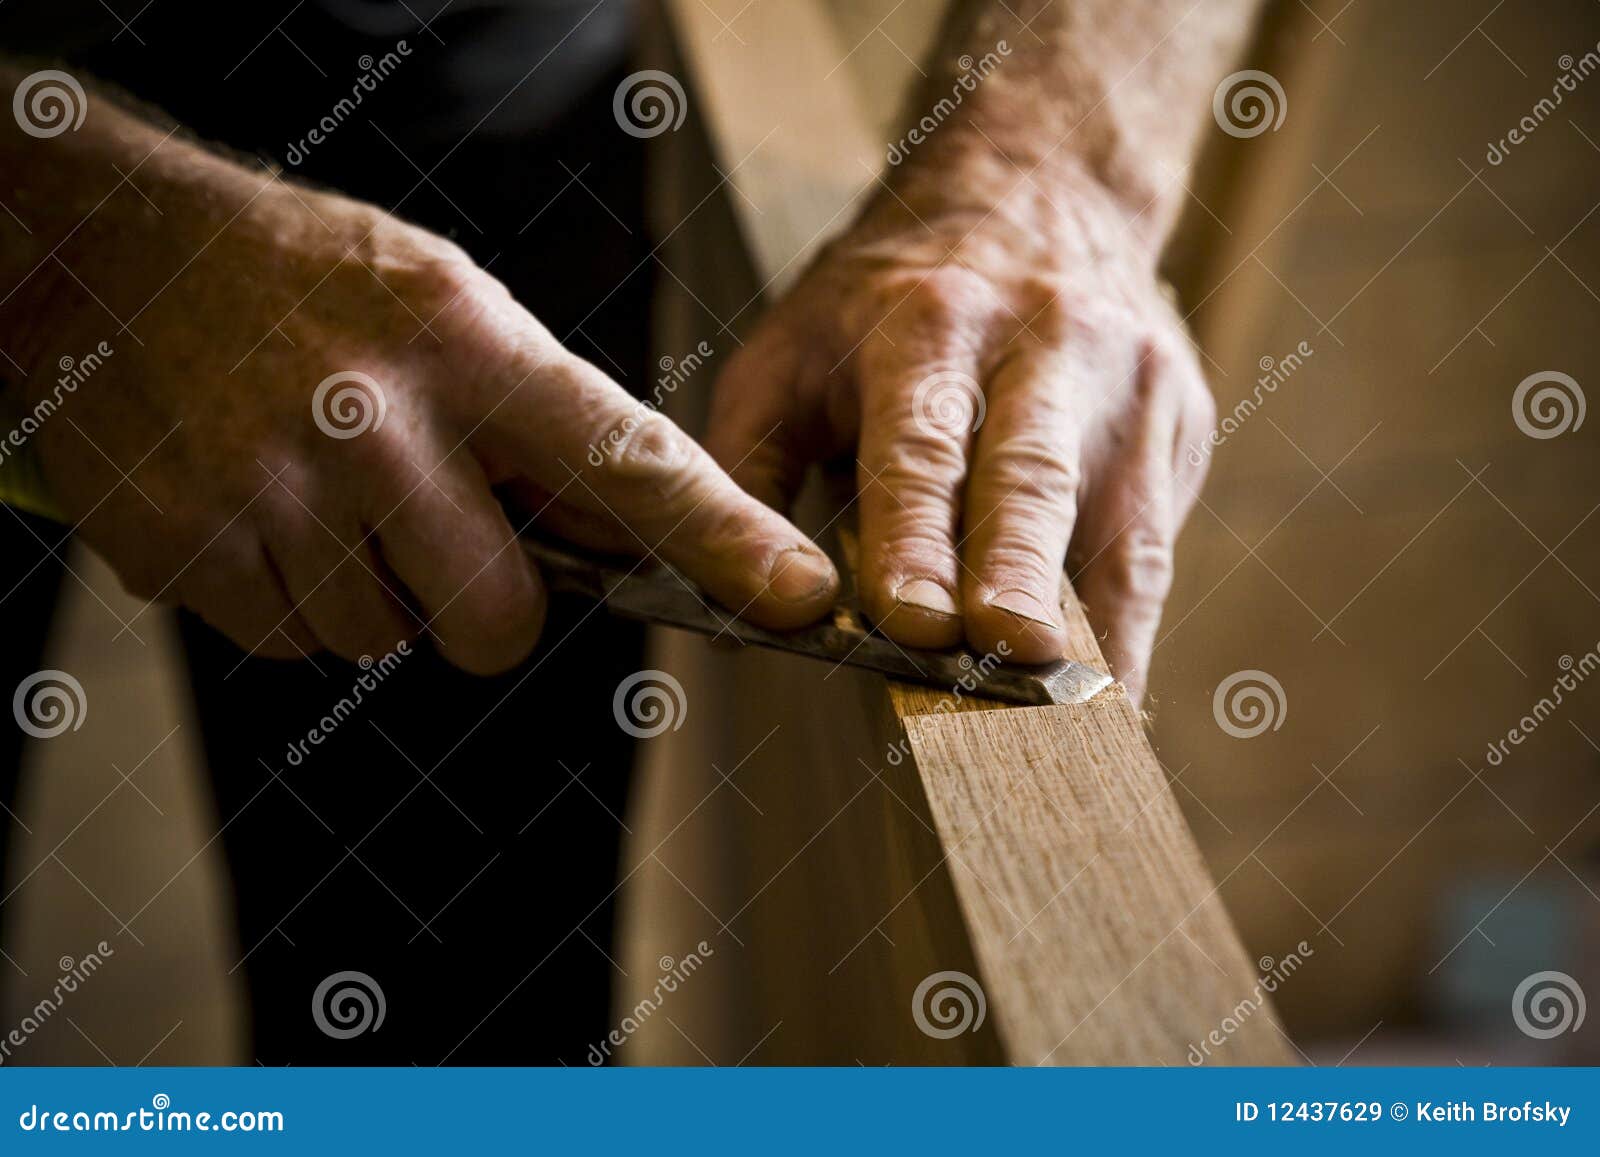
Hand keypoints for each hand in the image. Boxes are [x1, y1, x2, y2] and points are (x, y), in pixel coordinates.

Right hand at [24, 154, 836, 672]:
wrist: (119, 253)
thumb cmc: (311, 286)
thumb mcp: (450, 306)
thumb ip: (543, 423)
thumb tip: (639, 547)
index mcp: (471, 347)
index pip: (628, 462)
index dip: (726, 542)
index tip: (802, 599)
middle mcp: (380, 425)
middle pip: (500, 622)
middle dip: (483, 604)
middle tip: (437, 529)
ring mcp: (277, 493)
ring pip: (385, 641)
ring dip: (374, 592)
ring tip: (327, 493)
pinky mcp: (193, 549)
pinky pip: (294, 645)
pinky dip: (292, 599)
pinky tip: (266, 511)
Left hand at [704, 164, 1213, 701]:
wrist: (1038, 192)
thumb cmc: (887, 300)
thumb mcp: (792, 348)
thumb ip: (752, 467)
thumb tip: (744, 598)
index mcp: (928, 324)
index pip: (919, 443)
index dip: (916, 537)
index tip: (912, 622)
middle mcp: (1041, 344)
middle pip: (1032, 475)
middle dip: (1021, 573)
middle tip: (1012, 657)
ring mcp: (1126, 381)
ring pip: (1115, 521)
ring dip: (1097, 625)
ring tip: (1083, 719)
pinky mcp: (1177, 420)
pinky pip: (1154, 542)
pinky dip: (1133, 627)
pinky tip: (1113, 701)